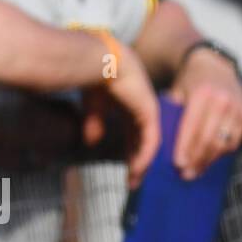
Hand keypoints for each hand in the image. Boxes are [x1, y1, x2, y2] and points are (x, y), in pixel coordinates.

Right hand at [82, 37, 159, 187]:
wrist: (99, 60)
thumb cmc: (93, 76)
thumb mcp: (93, 106)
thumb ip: (94, 123)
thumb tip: (91, 142)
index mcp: (129, 104)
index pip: (133, 133)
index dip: (129, 151)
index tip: (126, 168)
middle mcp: (142, 108)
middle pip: (143, 141)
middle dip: (137, 162)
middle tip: (133, 181)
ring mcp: (148, 110)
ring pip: (149, 143)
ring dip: (142, 163)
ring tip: (135, 180)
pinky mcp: (150, 113)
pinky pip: (150, 140)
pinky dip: (144, 156)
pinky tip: (137, 168)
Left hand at [167, 48, 241, 178]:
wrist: (212, 65)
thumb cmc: (186, 83)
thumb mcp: (174, 92)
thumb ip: (170, 114)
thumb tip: (159, 144)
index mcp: (202, 93)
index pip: (192, 126)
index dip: (185, 147)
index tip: (177, 164)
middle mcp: (223, 100)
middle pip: (209, 138)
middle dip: (196, 159)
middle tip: (184, 175)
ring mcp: (237, 107)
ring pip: (223, 143)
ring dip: (208, 161)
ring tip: (194, 172)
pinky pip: (234, 140)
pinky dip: (221, 153)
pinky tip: (208, 161)